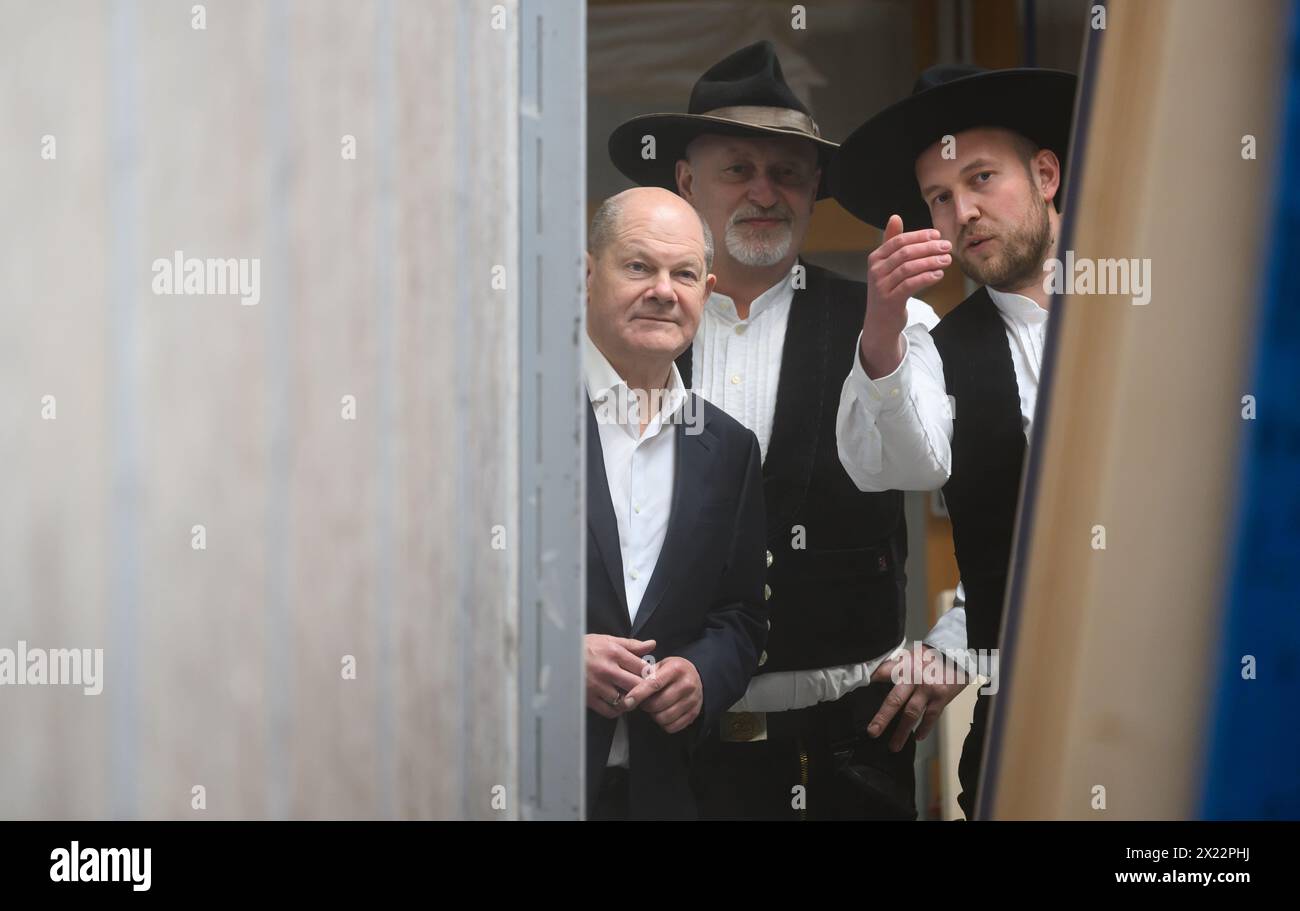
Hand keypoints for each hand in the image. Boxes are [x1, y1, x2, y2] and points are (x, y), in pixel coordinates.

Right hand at [585, 635, 656, 719]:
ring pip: (625, 700)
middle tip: (646, 690)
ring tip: (631, 697)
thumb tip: (652, 644)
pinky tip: (618, 704)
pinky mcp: (589, 698)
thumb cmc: (586, 647)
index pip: (642, 667)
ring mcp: (597, 685)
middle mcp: (607, 669)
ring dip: (631, 701)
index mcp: (614, 652)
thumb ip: (632, 644)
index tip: (651, 677)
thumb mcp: (608, 640)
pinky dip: (617, 710)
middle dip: (644, 689)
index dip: (650, 673)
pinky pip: (610, 711)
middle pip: (637, 685)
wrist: (559, 655)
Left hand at [620, 656, 701, 734]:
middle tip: (645, 701)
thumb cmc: (673, 671)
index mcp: (676, 669)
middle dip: (646, 706)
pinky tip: (663, 714)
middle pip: (657, 704)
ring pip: (664, 718)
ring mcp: (692, 700)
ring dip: (654, 716)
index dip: (638, 694)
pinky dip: (664, 724)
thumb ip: (646, 673)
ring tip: (655, 707)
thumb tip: (628, 686)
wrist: (696, 676)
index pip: (654, 684)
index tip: (627, 701)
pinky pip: (672, 727)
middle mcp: (687, 684)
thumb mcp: (661, 664)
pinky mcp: (694, 713)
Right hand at [859, 214, 950, 377]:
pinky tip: (939, 275)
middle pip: (905, 253)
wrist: (880, 321)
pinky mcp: (890, 300)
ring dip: (930, 262)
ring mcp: (881, 286)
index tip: (937, 235)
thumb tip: (895, 217)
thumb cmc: (888, 289)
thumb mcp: (887, 266)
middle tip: (947, 246)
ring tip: (946, 260)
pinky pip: (910, 285)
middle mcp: (875, 271)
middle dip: (928, 248)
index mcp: (875, 258)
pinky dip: (926, 278)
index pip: (899, 241)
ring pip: (908, 268)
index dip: (919, 236)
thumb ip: (891, 242)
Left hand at [868, 643, 966, 751]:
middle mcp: (914, 678)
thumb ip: (896, 667)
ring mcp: (928, 689)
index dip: (870, 681)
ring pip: (912, 714)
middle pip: (895, 700)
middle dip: (882, 718)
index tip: (856, 692)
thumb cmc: (931, 655)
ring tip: (893, 747)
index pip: (882, 673)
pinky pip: (931, 717)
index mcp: (904, 666)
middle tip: (872, 732)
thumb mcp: (911, 655)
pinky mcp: (942, 698)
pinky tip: (917, 738)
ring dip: (902, 732)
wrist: (957, 653)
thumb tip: (876, 676)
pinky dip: (924, 729)